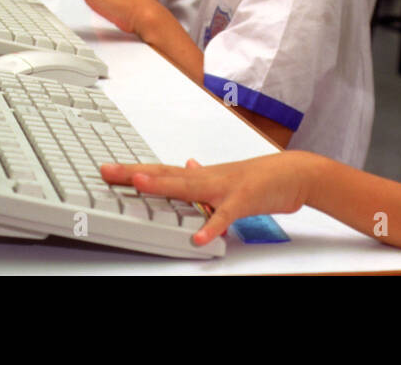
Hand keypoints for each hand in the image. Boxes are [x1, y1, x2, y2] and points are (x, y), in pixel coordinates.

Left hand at [100, 153, 314, 245]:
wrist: (294, 173)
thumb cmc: (260, 177)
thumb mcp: (226, 177)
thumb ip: (204, 174)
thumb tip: (187, 163)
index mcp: (202, 175)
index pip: (162, 171)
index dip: (134, 170)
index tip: (108, 170)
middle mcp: (208, 177)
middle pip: (166, 174)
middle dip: (135, 173)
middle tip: (107, 171)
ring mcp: (225, 187)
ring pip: (190, 185)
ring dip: (164, 185)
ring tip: (138, 184)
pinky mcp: (244, 200)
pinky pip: (225, 215)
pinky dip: (212, 225)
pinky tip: (198, 238)